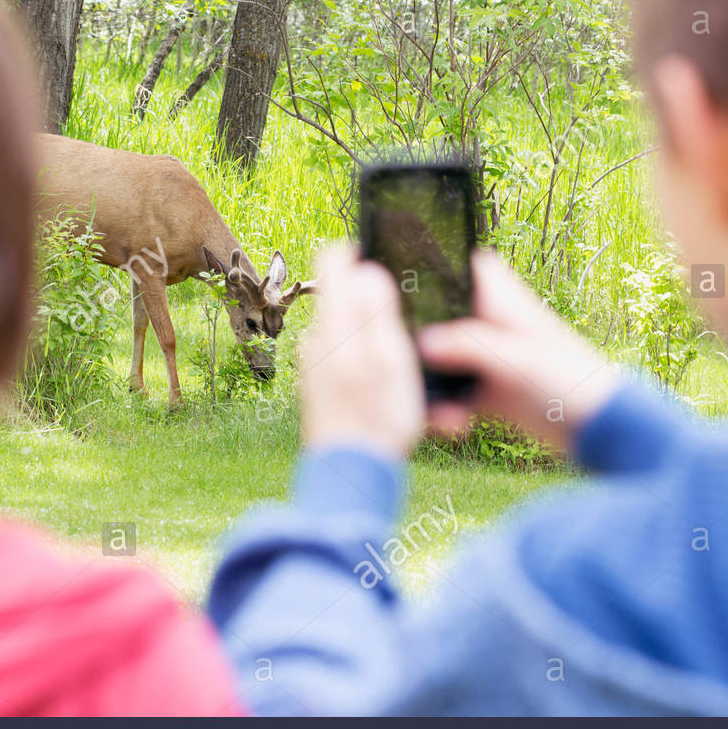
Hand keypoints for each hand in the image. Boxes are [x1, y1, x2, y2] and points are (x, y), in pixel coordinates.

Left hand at [300, 245, 423, 459]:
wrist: (350, 475)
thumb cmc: (376, 416)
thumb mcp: (388, 356)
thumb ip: (375, 309)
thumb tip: (365, 267)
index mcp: (334, 321)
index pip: (334, 259)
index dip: (364, 253)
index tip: (391, 267)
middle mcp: (318, 337)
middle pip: (347, 297)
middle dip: (380, 307)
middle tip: (410, 336)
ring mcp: (317, 363)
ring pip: (353, 334)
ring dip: (382, 346)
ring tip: (408, 377)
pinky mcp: (322, 388)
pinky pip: (351, 365)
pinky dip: (373, 373)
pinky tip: (392, 397)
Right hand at [417, 251, 620, 451]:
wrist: (596, 429)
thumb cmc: (570, 380)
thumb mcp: (518, 359)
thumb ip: (470, 346)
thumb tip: (422, 343)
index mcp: (503, 302)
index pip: (466, 266)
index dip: (437, 265)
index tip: (404, 280)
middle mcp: (491, 325)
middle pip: (441, 316)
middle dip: (419, 334)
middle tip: (397, 350)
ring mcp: (487, 358)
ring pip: (440, 358)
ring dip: (429, 380)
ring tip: (430, 402)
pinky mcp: (485, 391)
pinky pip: (451, 394)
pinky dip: (445, 408)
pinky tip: (452, 423)